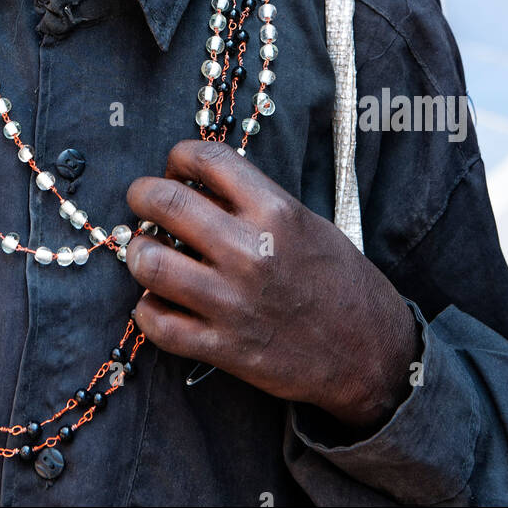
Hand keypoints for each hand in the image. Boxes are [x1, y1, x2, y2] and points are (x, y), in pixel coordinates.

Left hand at [125, 140, 421, 430]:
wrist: (369, 352)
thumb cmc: (338, 280)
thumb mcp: (305, 223)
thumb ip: (252, 201)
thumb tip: (196, 182)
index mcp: (275, 211)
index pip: (206, 159)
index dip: (178, 156)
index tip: (174, 166)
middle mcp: (250, 251)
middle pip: (165, 203)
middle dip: (141, 194)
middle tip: (141, 201)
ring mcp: (233, 302)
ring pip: (149, 263)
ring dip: (137, 252)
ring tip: (146, 252)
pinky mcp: (224, 348)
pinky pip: (158, 325)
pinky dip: (147, 310)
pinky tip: (156, 301)